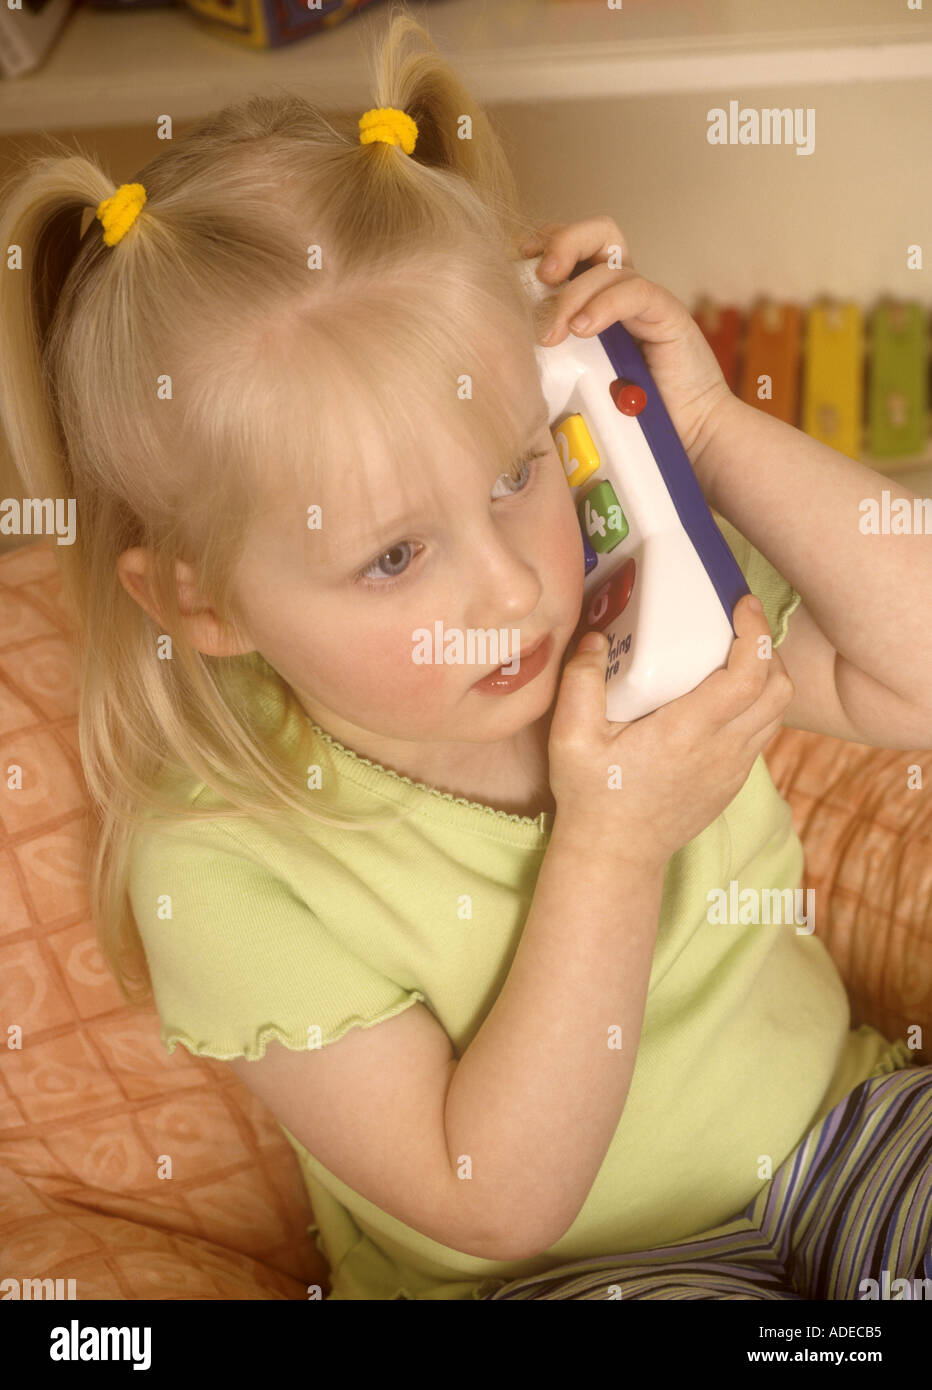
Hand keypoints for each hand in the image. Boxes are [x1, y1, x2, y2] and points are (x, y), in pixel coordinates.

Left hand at [520, 215, 733, 500]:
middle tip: (538, 277)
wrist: (686, 439)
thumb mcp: (571, 382)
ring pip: (608, 261)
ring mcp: (646, 302)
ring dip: (571, 293)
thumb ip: (547, 359)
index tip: (511, 268)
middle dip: (559, 244)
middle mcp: (622, 292)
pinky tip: (583, 330)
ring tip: (553, 335)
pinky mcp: (667, 315)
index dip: (542, 246)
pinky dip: (602, 305)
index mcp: (598, 300)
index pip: (571, 250)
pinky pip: (633, 291)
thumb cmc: (626, 418)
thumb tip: (495, 352)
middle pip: (595, 234)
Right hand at [547, 593, 793, 867]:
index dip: (755, 633)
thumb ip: (580, 683)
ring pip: (777, 711)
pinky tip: (721, 696)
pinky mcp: (732, 780)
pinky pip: (762, 732)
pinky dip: (756, 704)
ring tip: (732, 655)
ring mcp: (733, 768)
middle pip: (778, 689)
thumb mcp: (570, 739)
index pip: (749, 675)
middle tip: (736, 626)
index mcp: (688, 732)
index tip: (742, 604)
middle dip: (766, 648)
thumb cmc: (593, 796)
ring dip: (766, 676)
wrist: (616, 854)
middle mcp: (722, 749)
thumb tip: (595, 637)